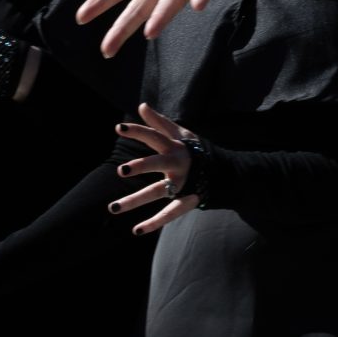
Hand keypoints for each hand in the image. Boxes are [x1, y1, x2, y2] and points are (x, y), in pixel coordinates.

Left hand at [109, 103, 201, 235]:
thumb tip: (141, 106)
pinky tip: (136, 230)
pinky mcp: (186, 200)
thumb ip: (160, 122)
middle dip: (141, 166)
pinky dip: (154, 223)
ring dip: (135, 200)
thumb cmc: (196, 151)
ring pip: (157, 192)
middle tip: (120, 171)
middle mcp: (178, 164)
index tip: (118, 128)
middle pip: (158, 163)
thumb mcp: (182, 134)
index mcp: (175, 147)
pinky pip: (170, 213)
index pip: (155, 136)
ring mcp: (182, 184)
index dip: (138, 131)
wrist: (225, 172)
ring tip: (112, 208)